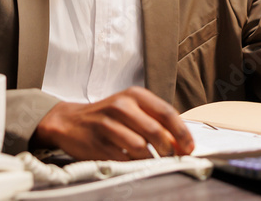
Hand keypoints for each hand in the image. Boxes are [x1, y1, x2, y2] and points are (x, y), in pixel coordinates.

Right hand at [34, 87, 193, 160]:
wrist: (70, 121)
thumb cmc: (107, 116)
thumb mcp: (131, 109)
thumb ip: (155, 121)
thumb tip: (181, 142)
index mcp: (135, 95)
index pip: (167, 113)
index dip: (182, 133)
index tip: (190, 148)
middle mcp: (122, 106)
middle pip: (156, 132)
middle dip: (169, 150)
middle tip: (172, 158)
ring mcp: (108, 124)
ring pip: (141, 148)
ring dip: (152, 160)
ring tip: (153, 162)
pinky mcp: (98, 143)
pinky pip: (124, 159)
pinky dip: (133, 165)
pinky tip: (134, 163)